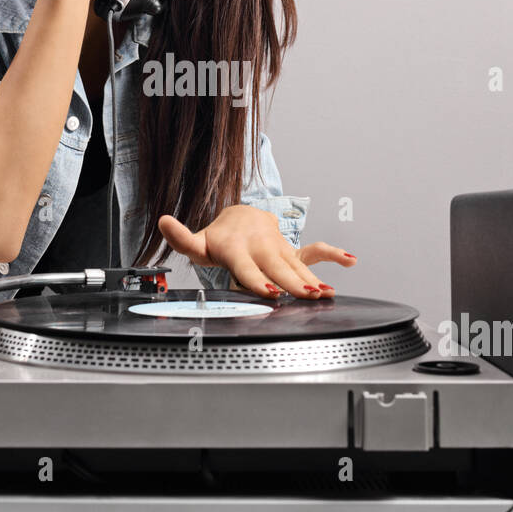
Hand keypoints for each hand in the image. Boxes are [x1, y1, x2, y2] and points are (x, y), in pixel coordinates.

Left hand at [158, 204, 356, 299]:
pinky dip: (332, 255)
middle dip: (292, 283)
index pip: (247, 266)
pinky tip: (349, 261)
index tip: (268, 291)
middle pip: (277, 268)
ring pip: (296, 264)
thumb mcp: (197, 242)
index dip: (257, 279)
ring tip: (324, 293)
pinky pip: (314, 251)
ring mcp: (278, 248)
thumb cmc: (218, 238)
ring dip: (312, 278)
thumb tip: (163, 221)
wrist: (241, 215)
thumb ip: (182, 238)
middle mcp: (260, 247)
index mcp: (236, 248)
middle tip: (306, 296)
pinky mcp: (291, 250)